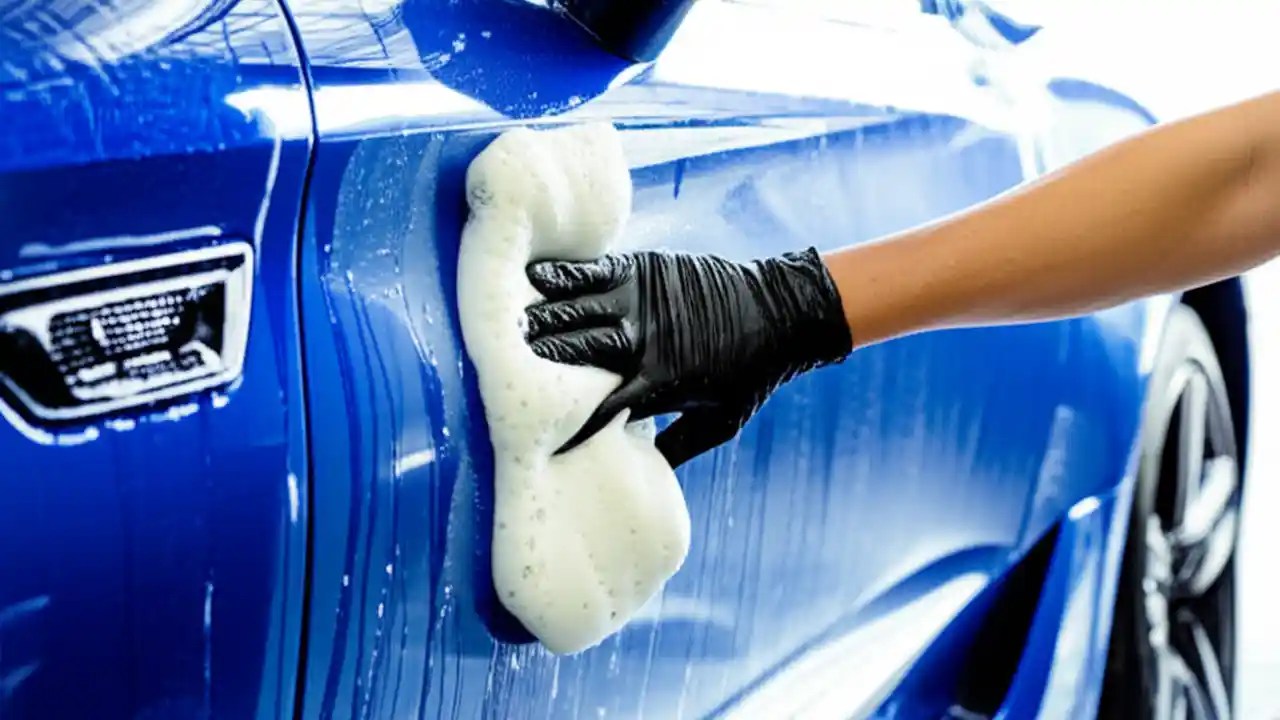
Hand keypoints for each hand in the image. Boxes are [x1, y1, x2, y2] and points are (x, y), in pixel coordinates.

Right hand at [524, 247, 852, 466]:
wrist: (781, 313)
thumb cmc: (750, 375)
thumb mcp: (720, 424)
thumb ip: (677, 448)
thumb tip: (640, 471)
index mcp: (656, 383)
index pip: (597, 409)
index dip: (566, 427)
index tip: (533, 441)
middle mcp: (641, 340)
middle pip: (572, 354)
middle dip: (535, 363)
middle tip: (495, 368)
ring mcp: (639, 301)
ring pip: (575, 311)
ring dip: (538, 319)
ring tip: (502, 326)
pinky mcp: (643, 270)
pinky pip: (593, 272)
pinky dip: (562, 275)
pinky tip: (532, 278)